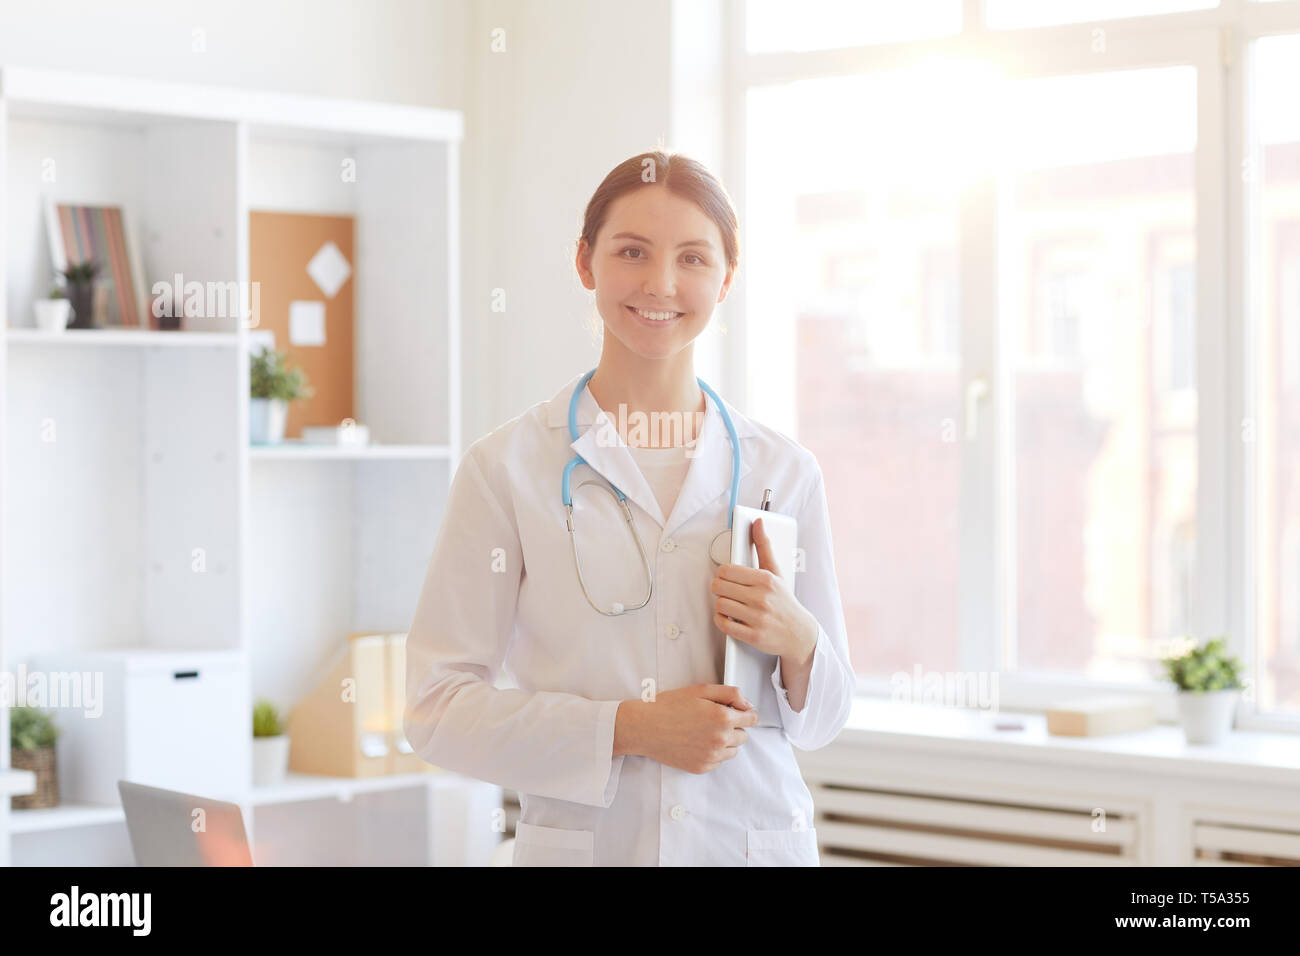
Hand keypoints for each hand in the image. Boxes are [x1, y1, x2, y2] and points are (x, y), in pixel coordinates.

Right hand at [616, 685, 758, 772]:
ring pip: (733, 751)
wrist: (644, 727)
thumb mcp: (701, 689)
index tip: (737, 712)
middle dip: (734, 727)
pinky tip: (697, 742)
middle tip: (713, 719)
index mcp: (722, 717)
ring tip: (704, 731)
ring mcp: (711, 756)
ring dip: (725, 741)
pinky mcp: (701, 768)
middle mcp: (720, 739)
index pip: (752, 719)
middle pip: (744, 736)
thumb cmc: (669, 706)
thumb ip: (730, 694)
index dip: (745, 713)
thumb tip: (748, 705)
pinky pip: (718, 762)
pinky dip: (712, 753)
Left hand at [711, 517, 817, 663]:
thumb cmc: (785, 601)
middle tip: (726, 591)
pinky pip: (724, 625)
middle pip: (719, 587)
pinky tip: (729, 617)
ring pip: (720, 605)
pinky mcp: (754, 636)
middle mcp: (762, 598)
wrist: (800, 634)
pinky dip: (722, 621)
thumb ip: (764, 546)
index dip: (722, 574)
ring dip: (720, 605)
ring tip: (729, 604)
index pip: (727, 570)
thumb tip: (758, 522)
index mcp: (765, 579)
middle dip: (719, 588)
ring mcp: (758, 618)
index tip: (727, 577)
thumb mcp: (776, 572)